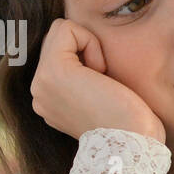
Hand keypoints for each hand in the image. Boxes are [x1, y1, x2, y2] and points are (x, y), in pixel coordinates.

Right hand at [30, 17, 165, 142]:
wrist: (134, 144)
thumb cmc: (132, 123)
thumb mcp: (102, 96)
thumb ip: (87, 78)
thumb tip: (92, 60)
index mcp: (49, 100)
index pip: (59, 51)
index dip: (88, 56)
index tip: (104, 87)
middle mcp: (39, 93)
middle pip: (57, 39)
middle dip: (87, 50)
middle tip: (104, 84)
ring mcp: (41, 84)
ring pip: (61, 32)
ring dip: (90, 48)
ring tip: (102, 82)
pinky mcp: (52, 72)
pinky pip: (65, 28)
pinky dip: (91, 43)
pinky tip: (102, 74)